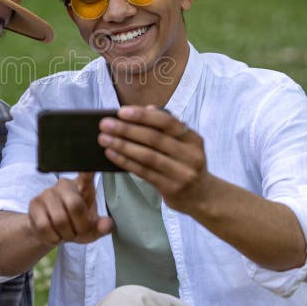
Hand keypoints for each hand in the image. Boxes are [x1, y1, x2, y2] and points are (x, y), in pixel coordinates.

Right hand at [27, 172, 113, 246]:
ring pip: (59, 219)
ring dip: (65, 234)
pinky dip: (52, 237)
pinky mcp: (34, 204)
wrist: (50, 232)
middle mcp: (64, 185)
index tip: (91, 164)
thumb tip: (107, 224)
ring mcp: (47, 193)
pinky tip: (53, 234)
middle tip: (78, 233)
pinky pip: (44, 226)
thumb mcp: (92, 229)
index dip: (88, 170)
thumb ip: (102, 227)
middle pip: (75, 205)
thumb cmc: (75, 225)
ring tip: (66, 233)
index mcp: (83, 187)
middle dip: (79, 227)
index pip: (86, 175)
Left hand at [98, 105, 212, 213]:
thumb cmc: (185, 163)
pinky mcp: (171, 188)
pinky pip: (143, 172)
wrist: (202, 196)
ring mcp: (182, 173)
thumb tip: (147, 109)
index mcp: (193, 139)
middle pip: (154, 139)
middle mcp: (191, 155)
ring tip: (104, 139)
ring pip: (147, 156)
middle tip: (105, 124)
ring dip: (122, 145)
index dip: (143, 116)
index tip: (121, 111)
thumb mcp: (183, 144)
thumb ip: (166, 127)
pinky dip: (125, 161)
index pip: (167, 122)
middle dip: (126, 129)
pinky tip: (111, 154)